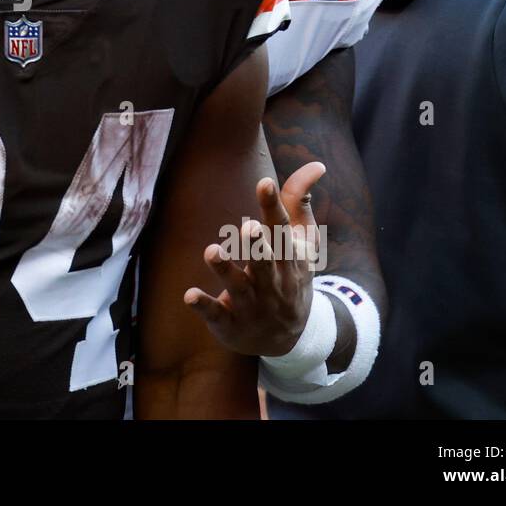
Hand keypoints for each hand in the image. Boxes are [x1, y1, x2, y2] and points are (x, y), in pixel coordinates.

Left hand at [184, 162, 325, 356]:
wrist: (289, 340)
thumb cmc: (290, 276)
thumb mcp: (301, 243)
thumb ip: (299, 202)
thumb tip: (316, 165)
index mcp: (290, 260)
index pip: (282, 231)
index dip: (273, 207)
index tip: (264, 183)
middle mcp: (272, 282)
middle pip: (265, 262)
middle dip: (257, 246)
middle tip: (247, 227)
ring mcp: (251, 304)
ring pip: (238, 286)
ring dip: (225, 270)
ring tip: (212, 251)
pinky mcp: (230, 323)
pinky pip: (216, 314)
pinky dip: (203, 306)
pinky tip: (189, 295)